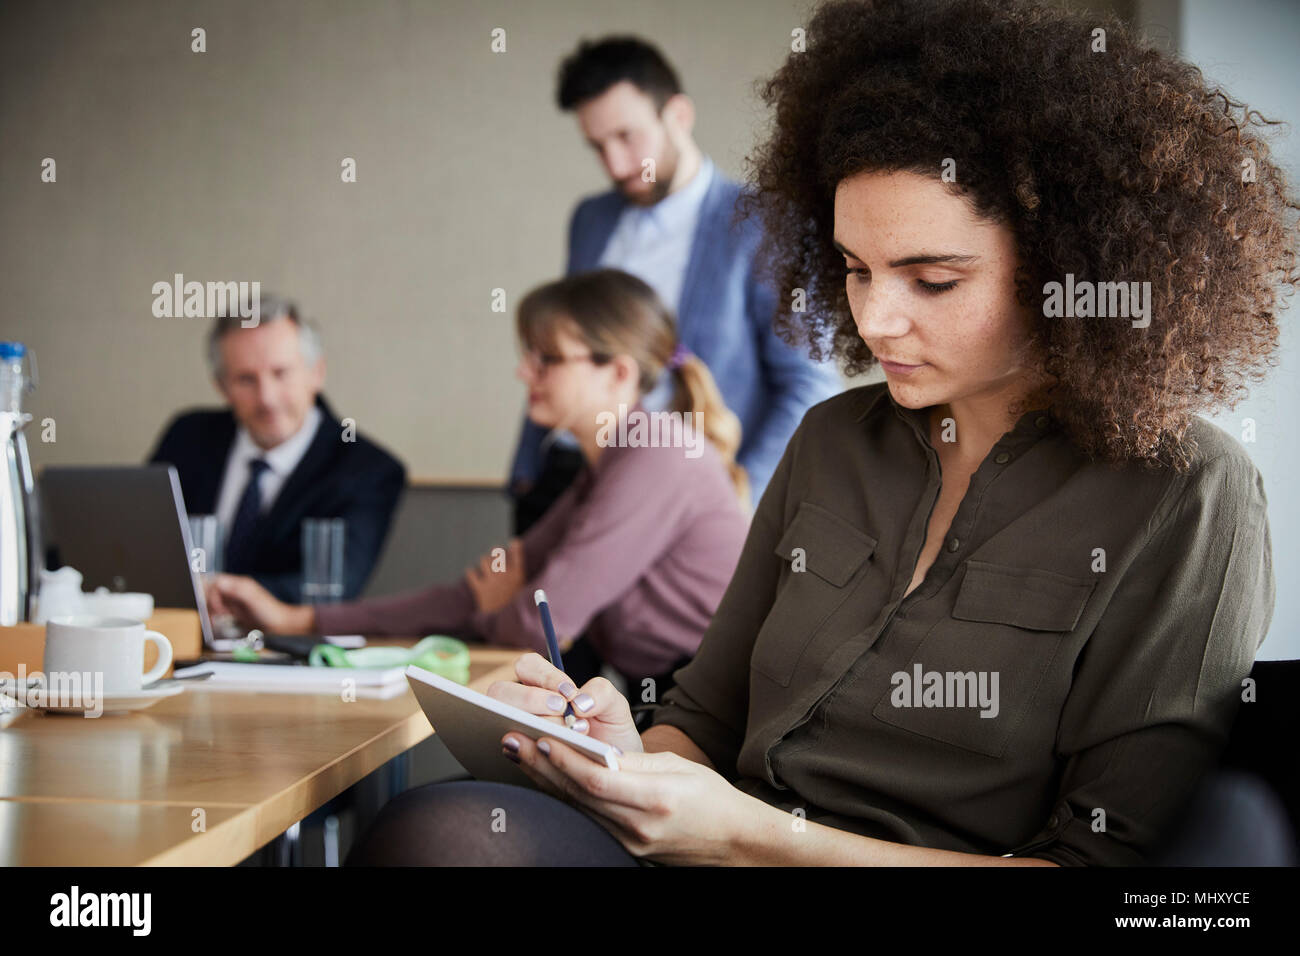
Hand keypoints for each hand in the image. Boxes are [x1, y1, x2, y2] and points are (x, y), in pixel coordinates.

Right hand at [207, 573, 313, 633]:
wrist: (281, 625)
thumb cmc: (271, 613)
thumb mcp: (254, 600)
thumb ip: (238, 591)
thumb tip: (220, 584)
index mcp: (239, 584)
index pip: (216, 582)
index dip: (212, 594)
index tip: (216, 608)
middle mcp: (236, 590)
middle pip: (212, 590)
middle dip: (209, 602)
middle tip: (213, 615)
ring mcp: (235, 599)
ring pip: (214, 599)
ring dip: (211, 609)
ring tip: (214, 619)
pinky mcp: (235, 609)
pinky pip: (219, 608)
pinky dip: (215, 614)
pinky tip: (218, 620)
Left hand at [465, 538, 524, 613]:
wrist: (504, 625)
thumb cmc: (516, 610)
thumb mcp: (525, 595)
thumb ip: (521, 581)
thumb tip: (522, 572)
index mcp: (518, 576)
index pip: (517, 553)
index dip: (515, 545)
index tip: (514, 542)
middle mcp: (504, 575)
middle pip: (497, 553)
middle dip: (496, 554)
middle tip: (496, 558)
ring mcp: (491, 581)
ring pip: (484, 560)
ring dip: (484, 561)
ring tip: (486, 567)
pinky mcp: (480, 589)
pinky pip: (471, 573)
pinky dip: (471, 573)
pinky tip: (473, 575)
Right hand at [487, 652, 642, 756]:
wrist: (616, 770)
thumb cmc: (610, 732)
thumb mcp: (616, 707)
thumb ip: (602, 693)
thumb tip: (579, 701)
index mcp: (545, 686)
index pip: (527, 666)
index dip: (543, 676)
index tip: (568, 694)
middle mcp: (526, 707)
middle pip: (501, 692)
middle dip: (530, 700)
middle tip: (562, 714)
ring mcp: (519, 732)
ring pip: (502, 720)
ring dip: (532, 726)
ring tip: (567, 737)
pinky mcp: (521, 759)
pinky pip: (512, 753)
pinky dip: (528, 753)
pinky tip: (550, 754)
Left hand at [504, 734, 759, 864]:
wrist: (734, 840)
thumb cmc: (711, 797)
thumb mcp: (678, 766)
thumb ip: (635, 761)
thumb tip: (597, 751)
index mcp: (655, 798)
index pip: (596, 778)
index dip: (563, 759)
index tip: (539, 737)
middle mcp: (637, 824)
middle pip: (578, 793)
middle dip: (541, 765)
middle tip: (511, 740)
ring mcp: (630, 840)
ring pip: (578, 807)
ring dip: (546, 780)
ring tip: (519, 755)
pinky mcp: (626, 846)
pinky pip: (588, 817)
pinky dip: (565, 796)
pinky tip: (547, 779)